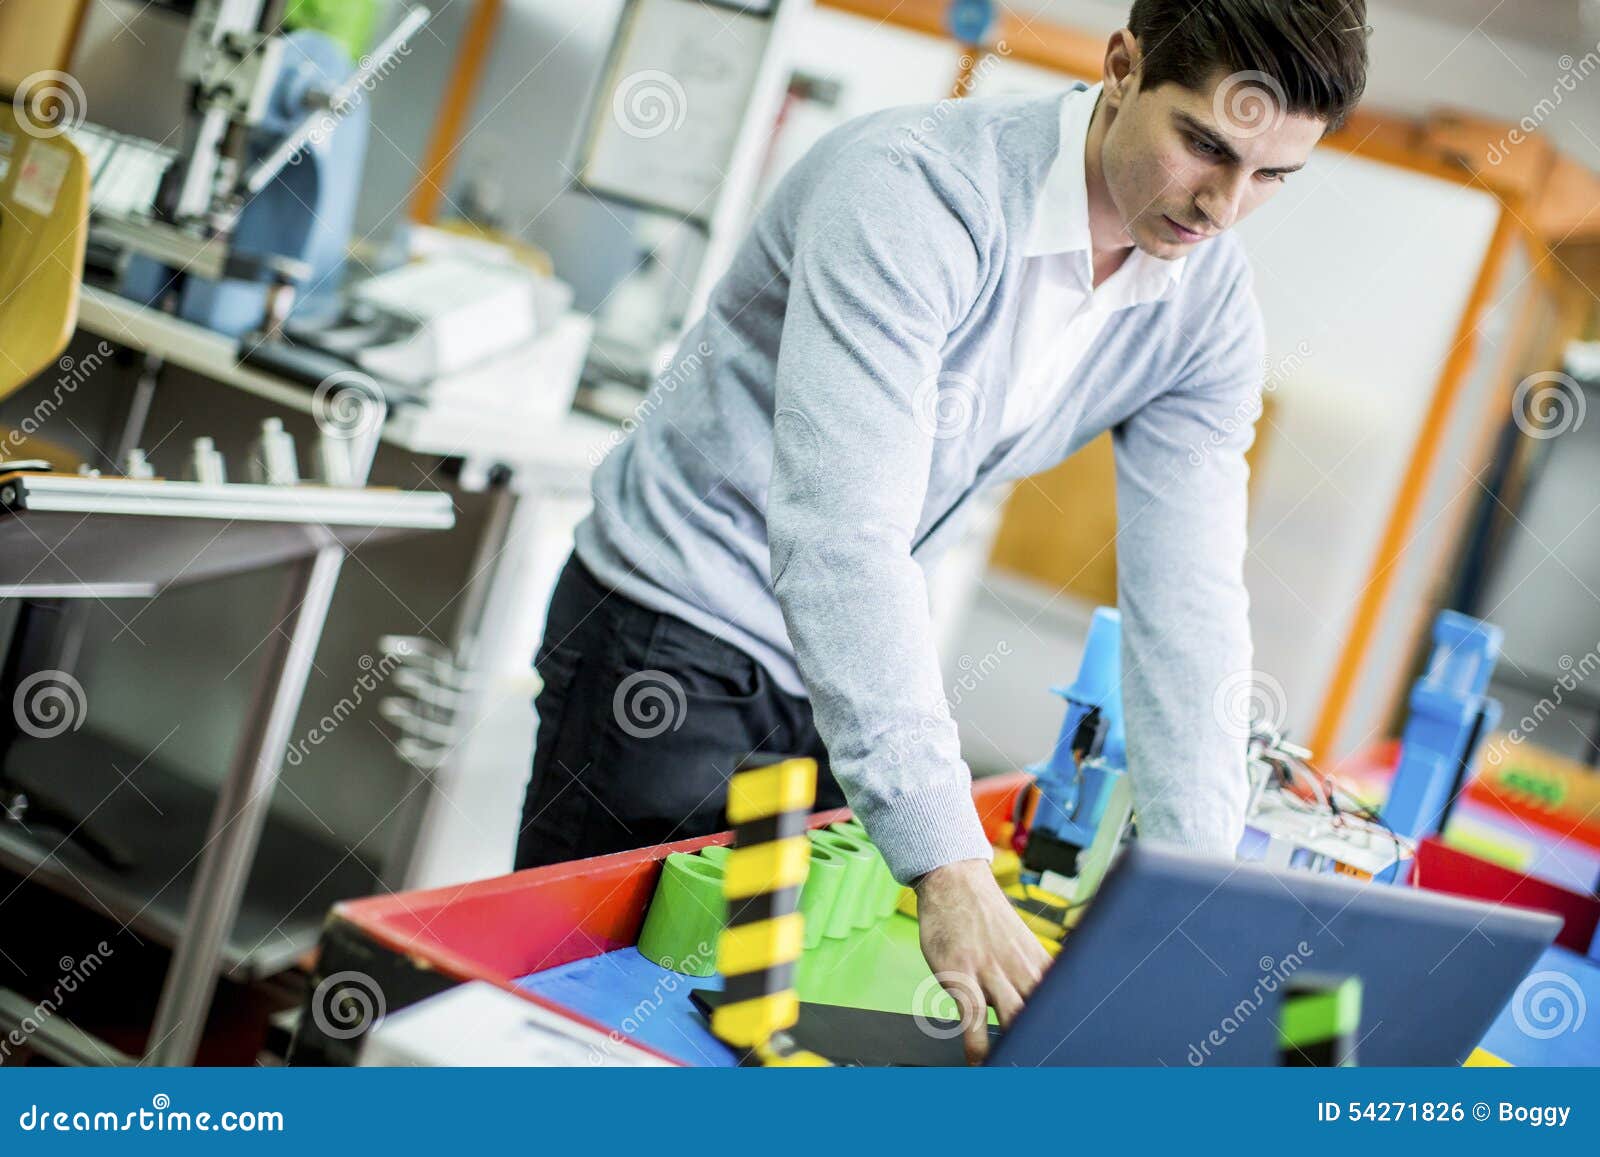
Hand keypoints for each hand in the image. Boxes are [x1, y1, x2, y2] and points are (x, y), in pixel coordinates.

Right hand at [914, 857, 1052, 1063]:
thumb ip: (1034, 974)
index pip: (1065, 1004)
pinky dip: (977, 1044)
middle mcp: (1020, 968)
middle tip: (1043, 1069)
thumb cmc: (984, 916)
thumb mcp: (1020, 943)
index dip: (1070, 1032)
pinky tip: (977, 1061)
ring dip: (1014, 1049)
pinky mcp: (960, 972)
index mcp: (1038, 963)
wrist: (954, 879)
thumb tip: (1048, 1005)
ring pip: (1013, 1019)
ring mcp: (990, 970)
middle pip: (1044, 1016)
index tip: (1074, 1056)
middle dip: (1046, 1044)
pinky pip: (972, 1016)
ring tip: (1011, 1071)